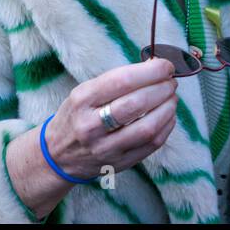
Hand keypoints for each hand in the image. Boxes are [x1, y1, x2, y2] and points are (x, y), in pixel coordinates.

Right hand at [7, 57, 177, 215]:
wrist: (58, 155)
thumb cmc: (77, 115)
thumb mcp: (85, 92)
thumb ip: (117, 80)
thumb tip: (155, 68)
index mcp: (82, 100)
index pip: (122, 81)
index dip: (150, 72)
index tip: (166, 66)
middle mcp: (91, 125)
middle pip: (137, 104)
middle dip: (162, 89)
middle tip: (171, 81)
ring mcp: (106, 148)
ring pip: (148, 128)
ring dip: (168, 108)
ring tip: (172, 97)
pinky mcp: (120, 163)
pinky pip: (152, 145)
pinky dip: (166, 127)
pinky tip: (168, 116)